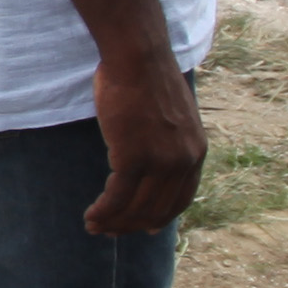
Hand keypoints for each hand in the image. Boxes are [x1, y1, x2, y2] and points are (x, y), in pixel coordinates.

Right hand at [86, 54, 207, 239]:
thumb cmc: (146, 78)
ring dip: (113, 223)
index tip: (143, 228)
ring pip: (136, 208)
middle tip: (110, 230)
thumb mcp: (170, 116)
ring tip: (94, 226)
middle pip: (158, 210)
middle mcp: (183, 161)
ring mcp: (161, 161)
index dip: (160, 218)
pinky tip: (91, 216)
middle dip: (131, 225)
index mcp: (196, 152)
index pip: (181, 200)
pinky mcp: (134, 158)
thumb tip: (152, 157)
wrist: (138, 58)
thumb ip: (168, 141)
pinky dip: (103, 211)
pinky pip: (117, 197)